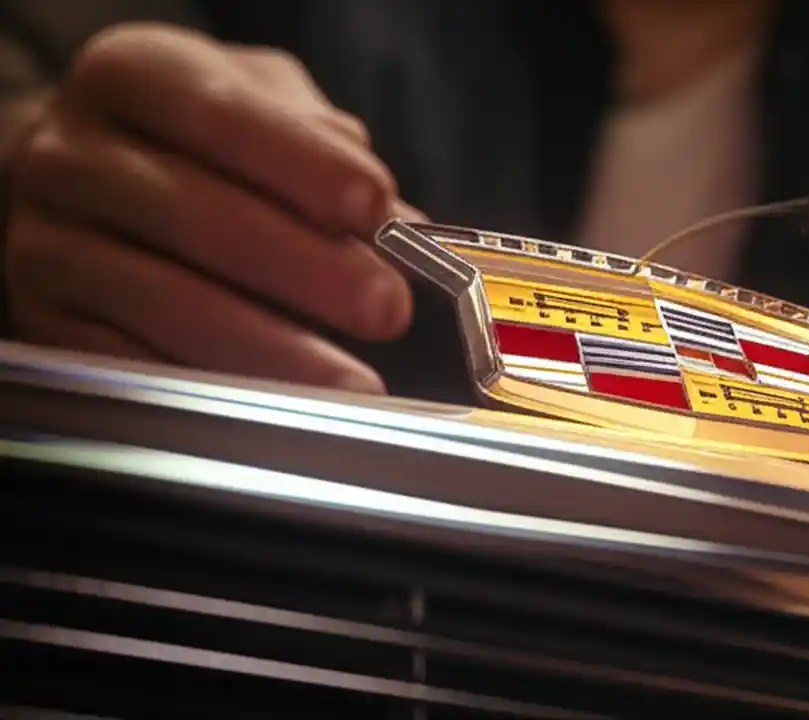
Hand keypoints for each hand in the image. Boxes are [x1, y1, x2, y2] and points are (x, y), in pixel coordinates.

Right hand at [3, 23, 416, 392]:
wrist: (85, 180)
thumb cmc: (200, 142)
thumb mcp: (260, 108)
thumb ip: (324, 147)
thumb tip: (402, 221)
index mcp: (133, 77)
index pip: (218, 115)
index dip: (300, 164)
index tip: (375, 208)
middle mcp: (70, 155)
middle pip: (191, 216)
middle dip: (302, 268)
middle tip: (386, 308)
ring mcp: (46, 243)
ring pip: (160, 301)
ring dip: (268, 349)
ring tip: (352, 382)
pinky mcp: (44, 323)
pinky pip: (125, 365)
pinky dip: (206, 391)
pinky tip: (274, 409)